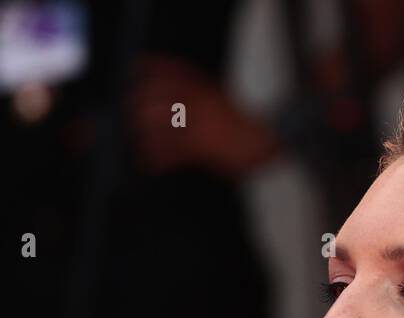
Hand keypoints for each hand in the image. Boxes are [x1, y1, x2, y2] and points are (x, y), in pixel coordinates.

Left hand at [127, 53, 279, 176]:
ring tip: (139, 144)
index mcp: (206, 89)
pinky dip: (157, 159)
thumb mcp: (222, 100)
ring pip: (161, 126)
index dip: (153, 68)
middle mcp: (199, 104)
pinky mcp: (201, 148)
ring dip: (146, 135)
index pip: (174, 72)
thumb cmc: (247, 125)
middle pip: (159, 98)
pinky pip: (171, 153)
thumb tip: (185, 97)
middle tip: (133, 116)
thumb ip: (202, 96)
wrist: (269, 139)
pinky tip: (149, 163)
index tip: (138, 68)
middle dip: (141, 107)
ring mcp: (199, 126)